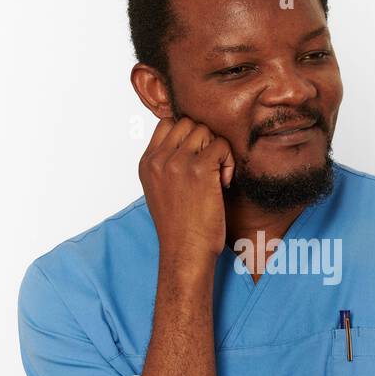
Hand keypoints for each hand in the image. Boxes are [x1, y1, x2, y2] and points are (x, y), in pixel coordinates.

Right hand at [138, 116, 234, 265]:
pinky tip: (224, 182)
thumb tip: (188, 142)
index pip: (166, 124)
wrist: (185, 252)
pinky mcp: (198, 169)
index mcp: (146, 164)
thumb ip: (166, 165)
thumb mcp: (161, 191)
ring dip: (217, 149)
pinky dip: (228, 161)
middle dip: (203, 141)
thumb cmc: (180, 227)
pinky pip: (221, 145)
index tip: (196, 158)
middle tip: (208, 168)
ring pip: (205, 131)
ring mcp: (176, 163)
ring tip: (216, 176)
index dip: (187, 135)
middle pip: (187, 123)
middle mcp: (158, 160)